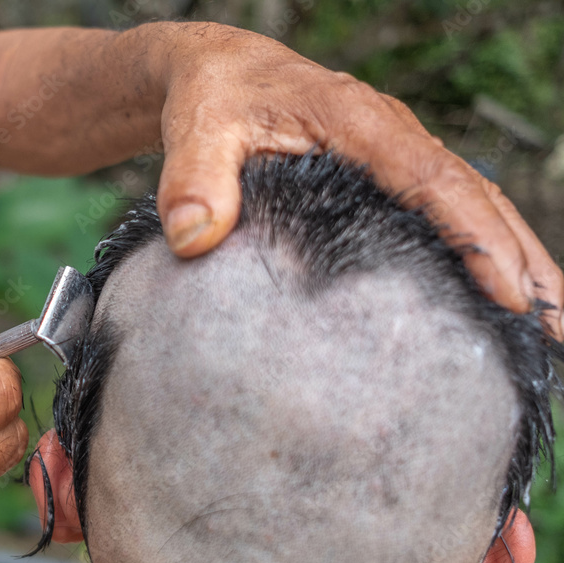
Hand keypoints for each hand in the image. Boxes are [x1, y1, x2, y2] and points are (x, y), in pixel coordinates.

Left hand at [155, 24, 562, 337]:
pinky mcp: (387, 176)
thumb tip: (194, 238)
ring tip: (552, 325)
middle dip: (523, 260)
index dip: (474, 236)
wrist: (218, 73)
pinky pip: (448, 210)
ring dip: (517, 258)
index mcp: (358, 123)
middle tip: (557, 329)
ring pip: (475, 205)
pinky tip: (496, 296)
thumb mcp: (198, 128)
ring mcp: (397, 157)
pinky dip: (483, 248)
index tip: (508, 294)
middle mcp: (392, 137)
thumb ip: (194, 177)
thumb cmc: (214, 98)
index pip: (433, 182)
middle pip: (477, 197)